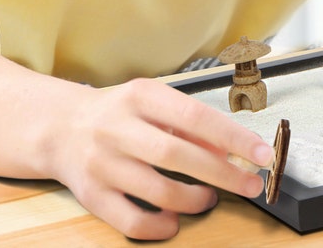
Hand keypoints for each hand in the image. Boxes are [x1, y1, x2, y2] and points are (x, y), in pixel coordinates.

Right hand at [52, 77, 274, 240]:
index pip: (195, 116)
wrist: (61, 128)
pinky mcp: (91, 196)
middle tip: (251, 184)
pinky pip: (131, 221)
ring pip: (158, 190)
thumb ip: (189, 123)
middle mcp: (118, 128)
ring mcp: (103, 163)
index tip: (261, 153)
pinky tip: (175, 220)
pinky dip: (160, 226)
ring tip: (209, 199)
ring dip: (194, 200)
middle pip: (177, 154)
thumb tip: (230, 150)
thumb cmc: (119, 114)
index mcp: (140, 96)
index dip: (233, 138)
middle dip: (222, 173)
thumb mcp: (153, 103)